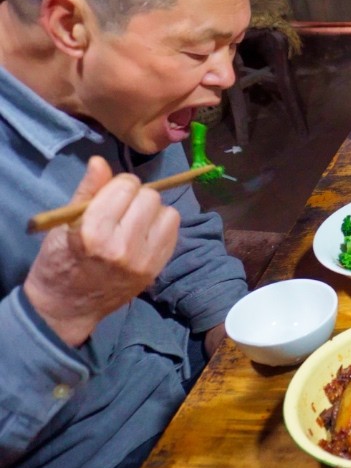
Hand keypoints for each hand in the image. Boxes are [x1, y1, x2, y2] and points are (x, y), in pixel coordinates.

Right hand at [23, 156, 180, 346]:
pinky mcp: (157, 270)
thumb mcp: (63, 224)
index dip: (119, 184)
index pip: (126, 186)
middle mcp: (123, 247)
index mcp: (94, 233)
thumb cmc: (60, 260)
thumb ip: (87, 191)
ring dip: (152, 212)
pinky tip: (144, 234)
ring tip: (133, 222)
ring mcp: (144, 261)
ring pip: (168, 213)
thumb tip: (100, 161)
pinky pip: (174, 232)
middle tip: (121, 209)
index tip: (109, 194)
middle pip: (150, 197)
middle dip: (136, 196)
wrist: (68, 305)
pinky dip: (161, 227)